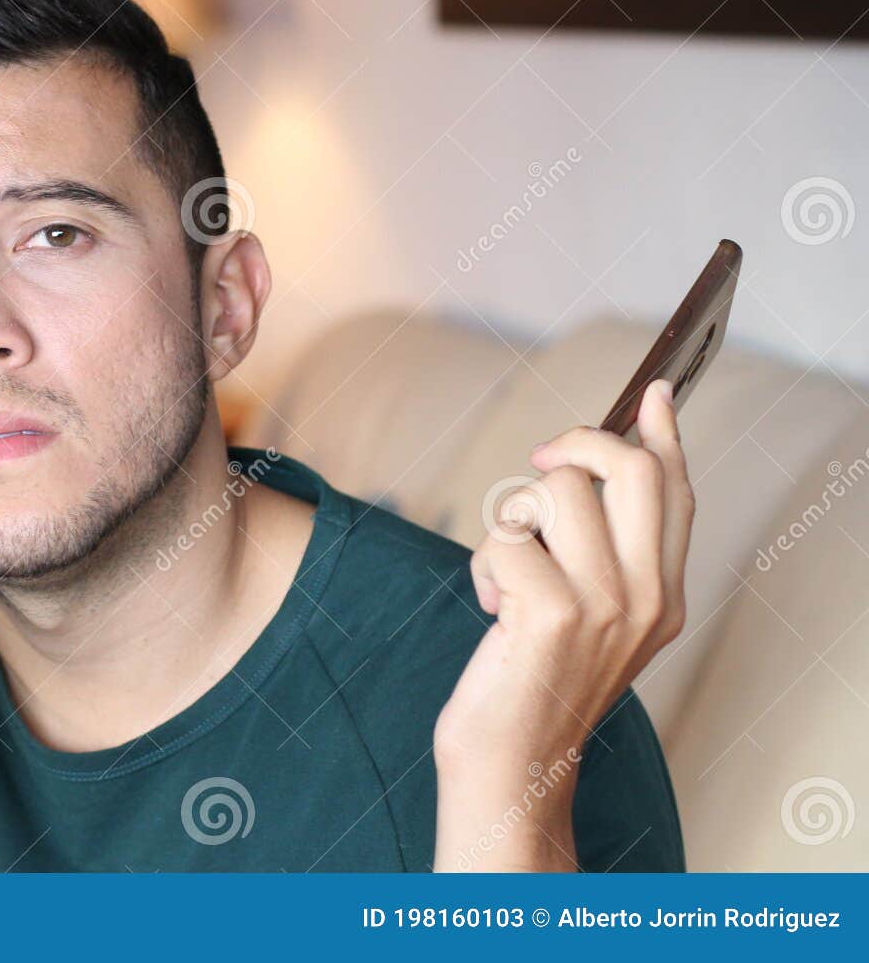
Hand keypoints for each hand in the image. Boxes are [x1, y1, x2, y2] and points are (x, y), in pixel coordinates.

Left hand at [433, 378, 692, 869]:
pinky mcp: (553, 613)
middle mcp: (648, 598)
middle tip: (540, 464)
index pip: (676, 494)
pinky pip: (506, 536)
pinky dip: (483, 564)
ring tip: (506, 573)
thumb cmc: (531, 683)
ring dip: (510, 519)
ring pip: (556, 491)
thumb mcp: (583, 614)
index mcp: (663, 596)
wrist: (510, 767)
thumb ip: (597, 549)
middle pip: (633, 469)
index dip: (665, 435)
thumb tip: (577, 468)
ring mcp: (606, 605)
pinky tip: (491, 608)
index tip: (658, 391)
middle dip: (578, 445)